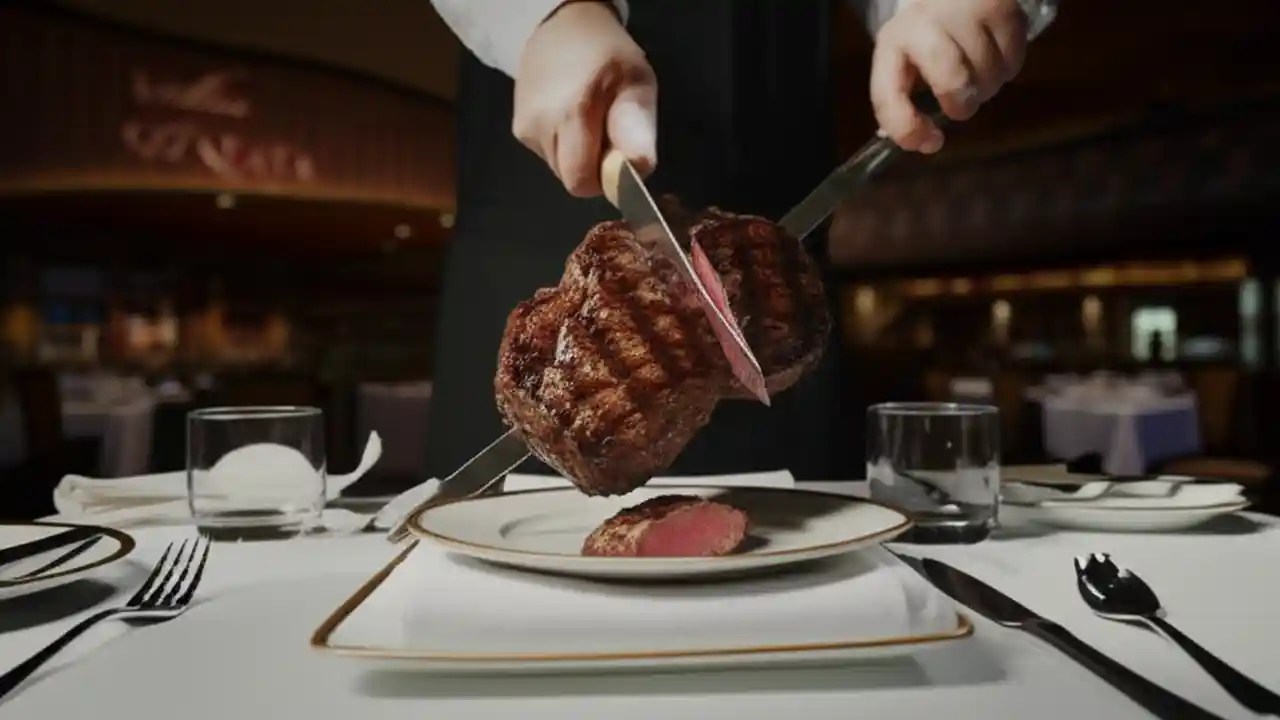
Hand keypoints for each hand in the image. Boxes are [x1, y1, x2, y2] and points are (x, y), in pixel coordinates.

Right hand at [513, 1, 657, 196]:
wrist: (560, 28)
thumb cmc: (607, 54)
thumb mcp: (636, 82)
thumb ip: (636, 128)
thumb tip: (639, 168)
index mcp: (571, 114)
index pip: (583, 181)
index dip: (606, 178)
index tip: (619, 156)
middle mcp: (540, 127)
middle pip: (572, 179)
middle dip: (594, 167)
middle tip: (607, 134)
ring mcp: (525, 130)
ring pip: (561, 169)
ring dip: (580, 156)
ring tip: (589, 120)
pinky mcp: (519, 131)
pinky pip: (549, 156)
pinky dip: (565, 147)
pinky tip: (570, 118)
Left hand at [869, 0, 1027, 152]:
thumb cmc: (924, 35)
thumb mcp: (903, 64)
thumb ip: (905, 105)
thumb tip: (926, 142)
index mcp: (892, 42)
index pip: (888, 95)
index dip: (906, 128)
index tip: (930, 142)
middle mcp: (924, 22)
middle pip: (953, 83)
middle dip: (961, 104)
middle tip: (961, 102)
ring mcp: (967, 11)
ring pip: (989, 76)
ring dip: (986, 88)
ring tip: (975, 72)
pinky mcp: (1003, 8)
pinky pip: (1013, 62)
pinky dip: (1006, 70)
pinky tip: (991, 54)